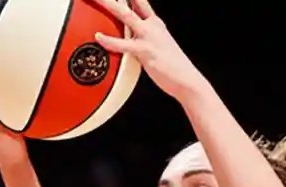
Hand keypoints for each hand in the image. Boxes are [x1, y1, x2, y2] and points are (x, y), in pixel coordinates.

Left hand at [88, 0, 207, 100]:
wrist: (186, 80)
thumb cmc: (171, 67)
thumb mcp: (157, 45)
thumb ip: (143, 38)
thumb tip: (130, 37)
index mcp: (155, 23)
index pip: (139, 1)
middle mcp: (152, 25)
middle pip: (130, 3)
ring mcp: (149, 37)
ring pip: (126, 15)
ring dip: (110, 5)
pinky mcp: (146, 51)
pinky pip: (124, 44)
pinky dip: (110, 40)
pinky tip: (98, 36)